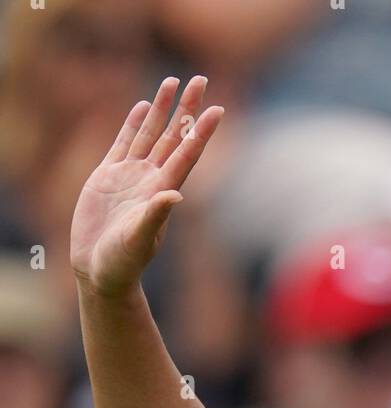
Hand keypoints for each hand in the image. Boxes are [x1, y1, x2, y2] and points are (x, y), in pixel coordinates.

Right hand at [70, 75, 223, 297]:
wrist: (99, 271)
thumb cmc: (123, 263)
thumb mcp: (138, 240)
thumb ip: (155, 217)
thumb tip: (174, 195)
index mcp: (163, 192)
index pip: (188, 154)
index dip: (202, 132)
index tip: (218, 109)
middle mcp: (151, 179)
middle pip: (174, 136)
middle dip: (187, 108)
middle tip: (201, 79)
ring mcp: (130, 176)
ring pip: (150, 134)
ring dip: (162, 108)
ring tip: (172, 80)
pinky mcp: (107, 177)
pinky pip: (123, 143)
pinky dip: (133, 124)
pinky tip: (141, 106)